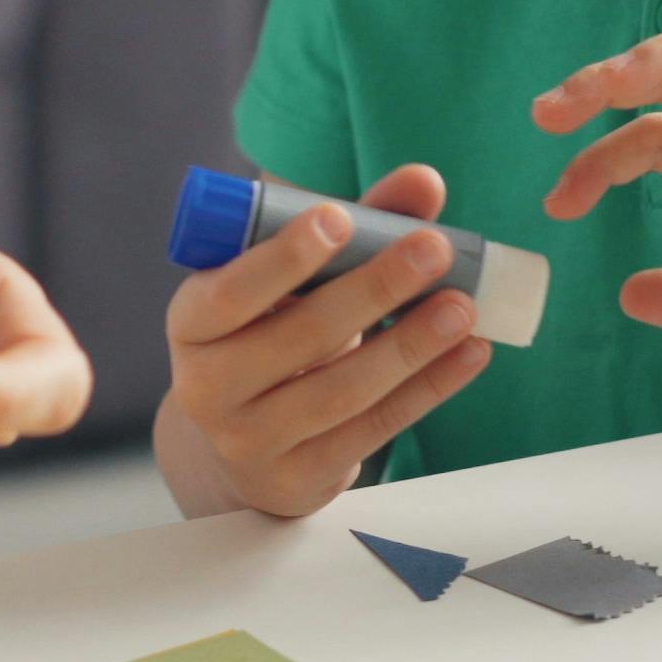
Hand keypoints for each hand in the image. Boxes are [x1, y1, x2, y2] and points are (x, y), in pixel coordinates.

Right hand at [158, 165, 492, 517]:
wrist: (244, 443)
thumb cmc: (274, 334)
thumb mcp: (295, 281)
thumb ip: (357, 226)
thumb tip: (424, 183)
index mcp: (192, 322)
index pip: (231, 290)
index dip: (283, 256)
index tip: (339, 217)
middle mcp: (207, 385)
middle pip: (299, 336)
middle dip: (375, 288)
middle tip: (434, 248)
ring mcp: (249, 440)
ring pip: (341, 390)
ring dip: (411, 345)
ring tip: (464, 306)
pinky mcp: (298, 479)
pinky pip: (373, 429)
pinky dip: (428, 389)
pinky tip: (469, 354)